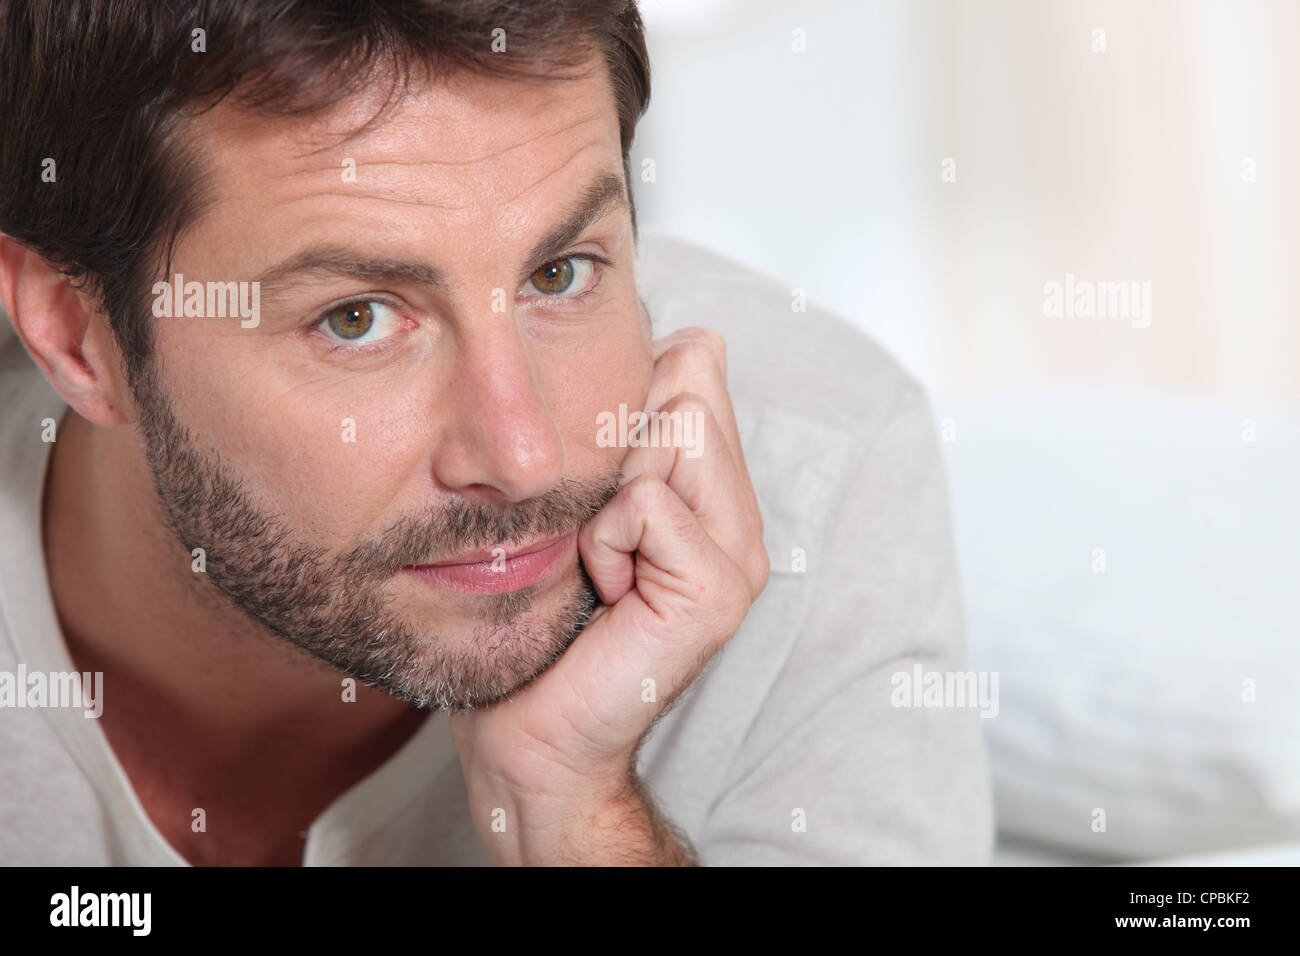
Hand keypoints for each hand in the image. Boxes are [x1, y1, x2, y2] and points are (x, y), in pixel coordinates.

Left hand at [448, 327, 768, 864]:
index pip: (697, 370)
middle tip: (598, 533)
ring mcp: (741, 558)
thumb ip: (632, 431)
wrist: (532, 732)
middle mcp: (742, 521)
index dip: (630, 402)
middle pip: (687, 392)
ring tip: (602, 561)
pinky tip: (604, 591)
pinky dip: (605, 539)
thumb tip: (692, 337)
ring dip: (609, 492)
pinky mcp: (719, 589)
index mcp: (715, 493)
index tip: (598, 483)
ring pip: (676, 432)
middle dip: (618, 446)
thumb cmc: (541, 617)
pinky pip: (648, 502)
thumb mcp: (584, 500)